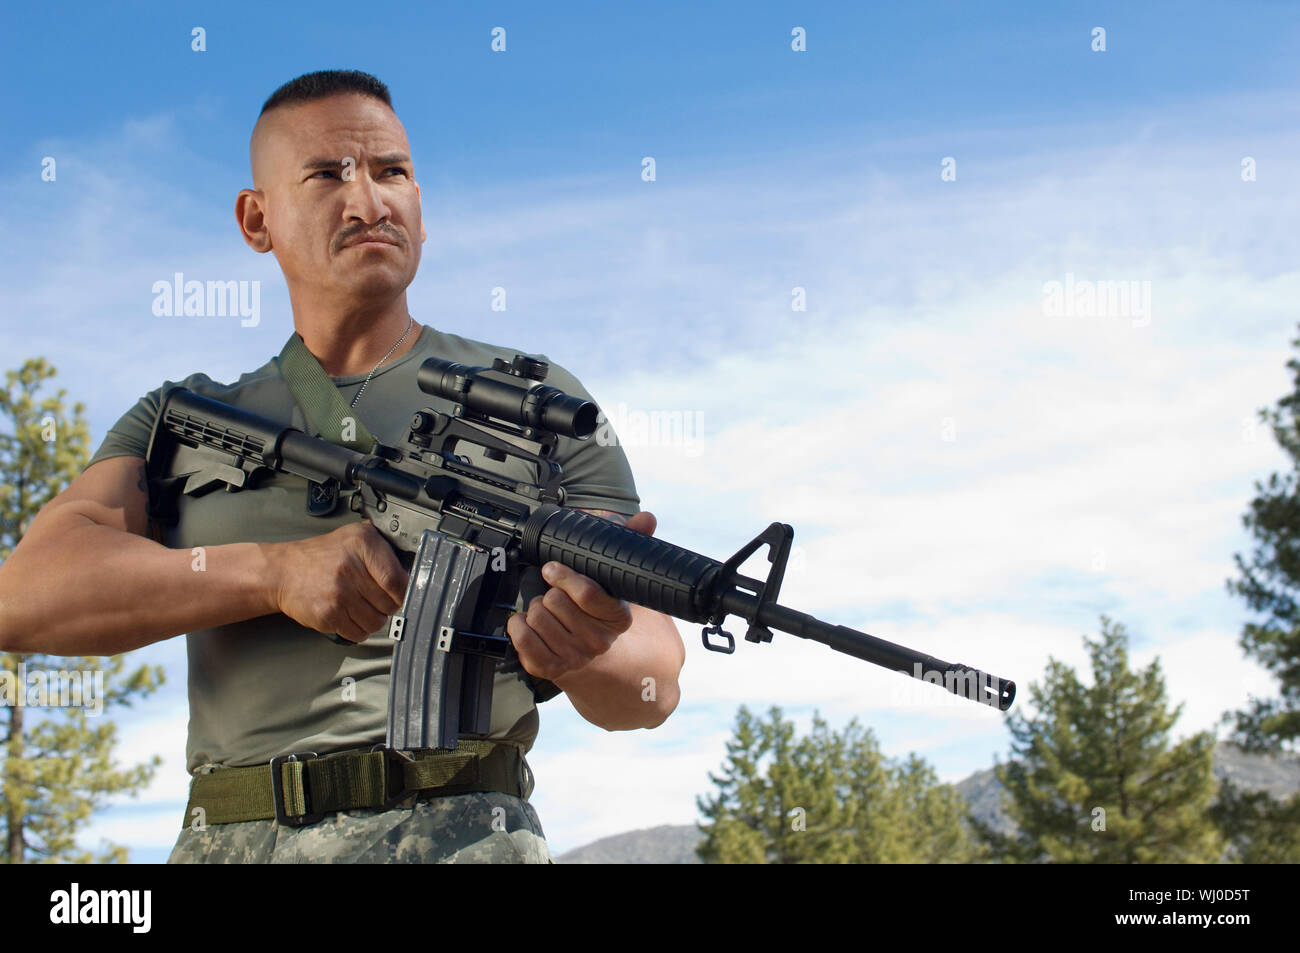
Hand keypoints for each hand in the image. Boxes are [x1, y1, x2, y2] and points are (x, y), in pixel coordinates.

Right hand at [264, 521, 408, 642]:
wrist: (284, 572)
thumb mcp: (356, 537)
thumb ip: (384, 551)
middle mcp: (350, 568)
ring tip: (360, 606)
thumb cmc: (323, 555)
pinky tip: (349, 615)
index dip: (404, 592)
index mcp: (363, 544)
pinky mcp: (328, 615)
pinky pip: (359, 634)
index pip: (398, 580)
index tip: (401, 593)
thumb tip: (414, 571)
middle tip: (375, 598)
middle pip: (390, 604)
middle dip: (387, 605)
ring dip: (373, 619)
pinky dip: (358, 630)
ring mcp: (339, 594)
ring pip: (377, 623)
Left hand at [507, 511, 657, 680]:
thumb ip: (631, 545)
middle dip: (550, 592)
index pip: (587, 593)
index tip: (552, 568)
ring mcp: (574, 657)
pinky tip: (531, 623)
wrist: (596, 661)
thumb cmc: (600, 614)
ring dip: (536, 608)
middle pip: (554, 601)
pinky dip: (519, 624)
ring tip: (548, 611)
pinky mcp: (549, 667)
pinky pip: (522, 636)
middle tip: (556, 595)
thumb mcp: (618, 582)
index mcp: (618, 618)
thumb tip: (647, 518)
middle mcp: (598, 641)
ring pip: (537, 615)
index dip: (564, 576)